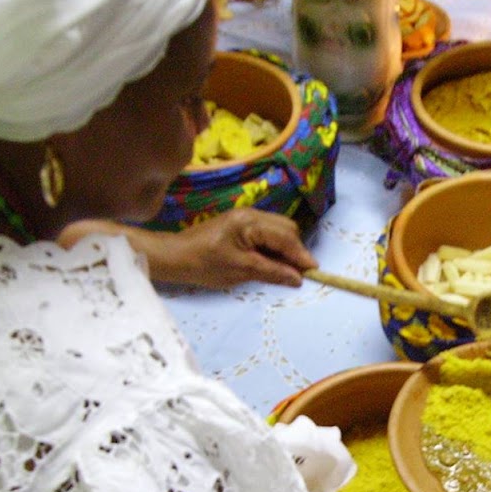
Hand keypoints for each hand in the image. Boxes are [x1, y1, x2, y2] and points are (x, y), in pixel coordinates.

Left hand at [58, 208, 317, 288]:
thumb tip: (298, 277)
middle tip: (297, 274)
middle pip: (287, 229)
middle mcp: (252, 214)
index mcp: (251, 222)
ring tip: (284, 271)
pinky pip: (267, 233)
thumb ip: (272, 272)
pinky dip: (274, 247)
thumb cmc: (204, 264)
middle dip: (295, 250)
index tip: (314, 273)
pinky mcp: (241, 224)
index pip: (286, 237)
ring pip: (279, 230)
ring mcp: (246, 217)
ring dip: (285, 249)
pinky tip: (270, 262)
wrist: (175, 257)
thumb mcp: (240, 271)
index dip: (301, 256)